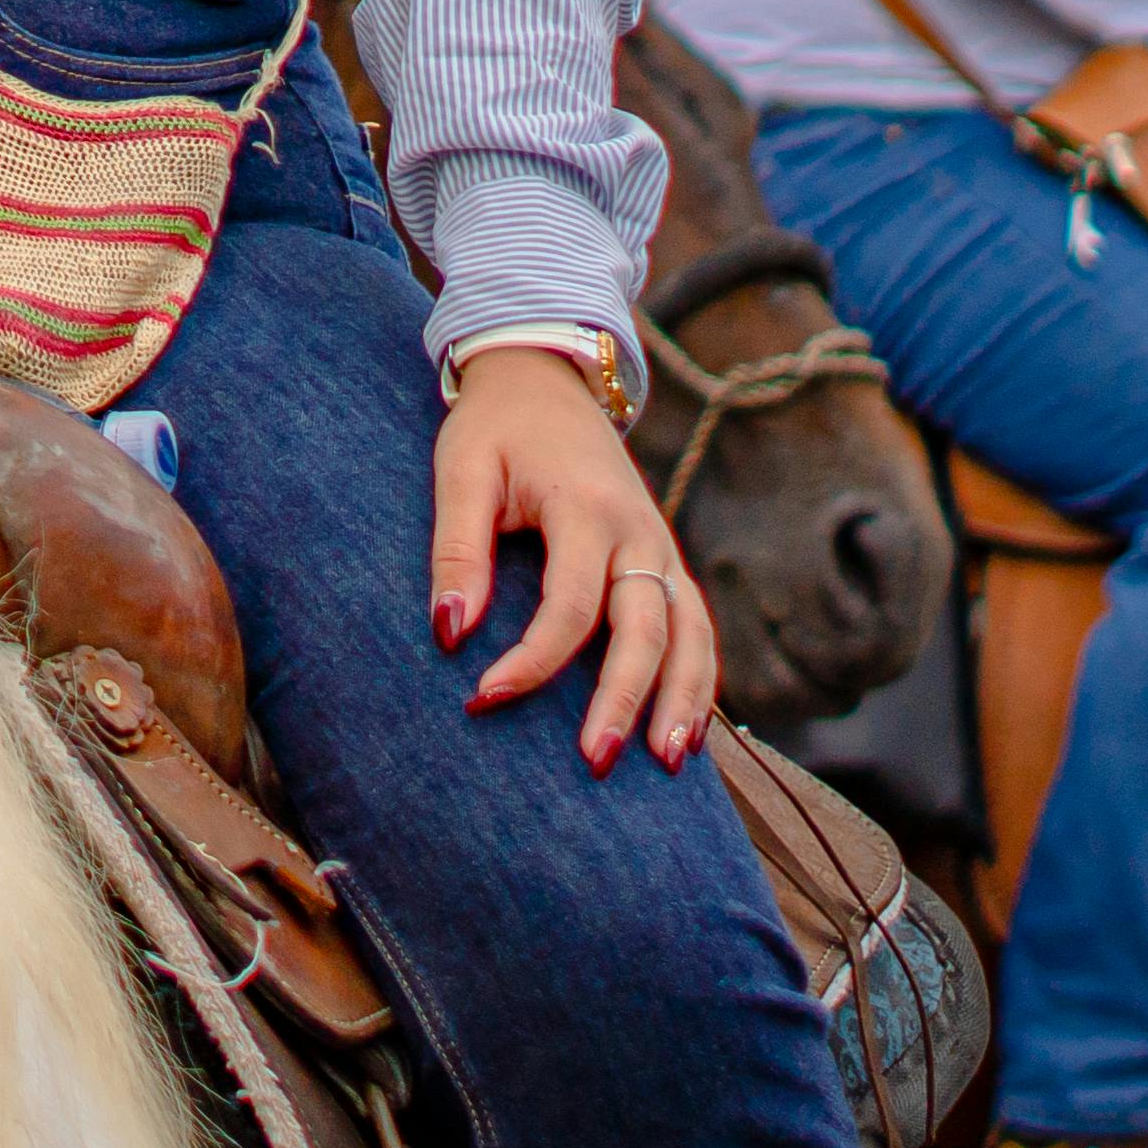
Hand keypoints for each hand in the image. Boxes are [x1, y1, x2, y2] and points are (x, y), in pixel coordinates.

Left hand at [434, 344, 719, 772]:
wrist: (546, 382)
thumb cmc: (495, 430)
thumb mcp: (461, 473)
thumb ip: (456, 549)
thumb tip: (449, 632)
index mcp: (589, 509)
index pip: (572, 604)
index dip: (533, 659)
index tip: (484, 697)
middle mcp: (640, 534)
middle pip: (647, 630)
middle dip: (624, 699)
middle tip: (596, 761)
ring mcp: (662, 549)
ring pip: (692, 636)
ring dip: (683, 701)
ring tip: (666, 765)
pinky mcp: (665, 563)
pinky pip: (697, 629)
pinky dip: (698, 680)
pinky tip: (687, 733)